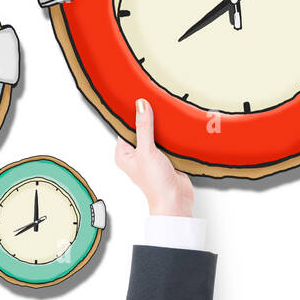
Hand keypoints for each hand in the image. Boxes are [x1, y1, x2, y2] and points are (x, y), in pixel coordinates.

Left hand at [114, 98, 194, 216]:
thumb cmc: (155, 185)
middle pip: (140, 128)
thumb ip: (144, 127)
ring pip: (155, 133)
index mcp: (123, 154)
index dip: (131, 114)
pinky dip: (170, 134)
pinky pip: (166, 140)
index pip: (124, 127)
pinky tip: (174, 125)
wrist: (176, 200)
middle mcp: (136, 154)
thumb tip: (140, 105)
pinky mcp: (166, 157)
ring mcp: (151, 155)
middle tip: (154, 101)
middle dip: (148, 118)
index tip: (138, 98)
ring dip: (161, 126)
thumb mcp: (147, 151)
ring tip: (165, 111)